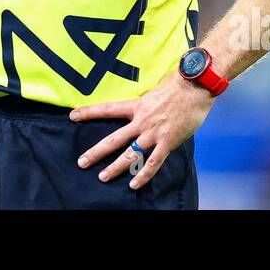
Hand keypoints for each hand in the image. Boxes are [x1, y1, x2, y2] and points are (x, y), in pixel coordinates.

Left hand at [70, 69, 212, 189]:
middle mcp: (141, 121)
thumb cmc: (177, 85)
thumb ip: (145, 100)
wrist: (196, 87)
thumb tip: (140, 103)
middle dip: (96, 152)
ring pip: (130, 155)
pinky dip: (143, 175)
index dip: (89, 112)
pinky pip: (153, 163)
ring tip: (102, 177)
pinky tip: (134, 185)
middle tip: (82, 162)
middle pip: (114, 139)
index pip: (107, 109)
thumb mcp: (154, 89)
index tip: (73, 115)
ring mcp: (154, 133)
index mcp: (136, 105)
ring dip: (115, 167)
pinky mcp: (167, 142)